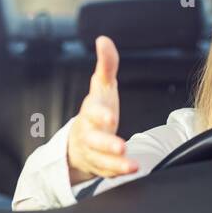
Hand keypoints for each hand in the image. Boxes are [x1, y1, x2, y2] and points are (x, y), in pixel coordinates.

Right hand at [66, 37, 138, 183]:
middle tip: (121, 147)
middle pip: (94, 140)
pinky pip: (108, 172)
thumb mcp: (101, 87)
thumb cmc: (95, 110)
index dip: (99, 115)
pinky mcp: (101, 166)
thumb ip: (106, 65)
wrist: (79, 141)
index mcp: (90, 112)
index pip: (91, 112)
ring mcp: (94, 152)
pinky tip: (133, 169)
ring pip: (101, 160)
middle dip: (106, 144)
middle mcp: (89, 133)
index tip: (110, 117)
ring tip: (131, 165)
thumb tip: (103, 40)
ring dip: (115, 163)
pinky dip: (118, 172)